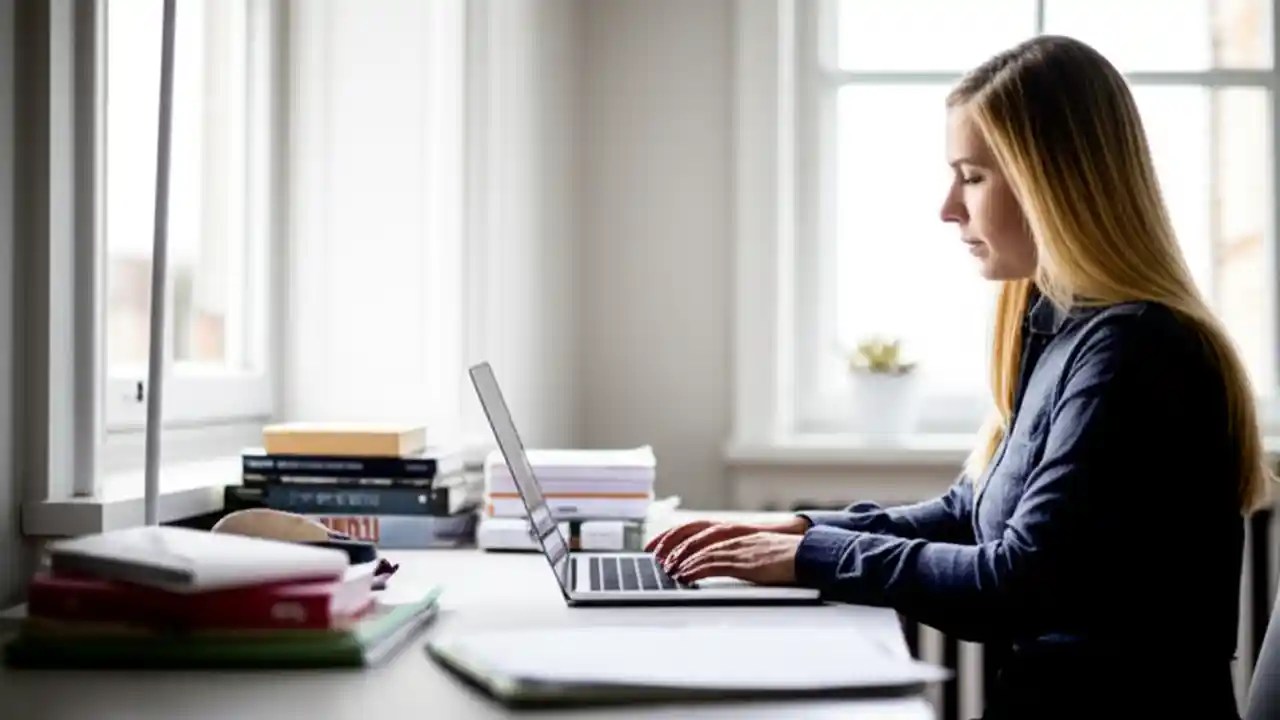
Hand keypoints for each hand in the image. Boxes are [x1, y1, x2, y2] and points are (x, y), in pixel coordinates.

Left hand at [646, 517, 809, 571]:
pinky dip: (697, 570)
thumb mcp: (757, 550)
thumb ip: (738, 553)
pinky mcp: (744, 562)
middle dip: (671, 544)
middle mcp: (734, 535)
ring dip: (682, 560)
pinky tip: (687, 575)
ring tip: (669, 569)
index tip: (658, 544)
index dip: (675, 535)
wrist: (808, 555)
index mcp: (735, 531)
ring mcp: (738, 547)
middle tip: (655, 555)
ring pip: (701, 551)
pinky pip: (714, 564)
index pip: (697, 528)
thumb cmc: (786, 556)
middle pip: (694, 535)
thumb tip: (723, 564)